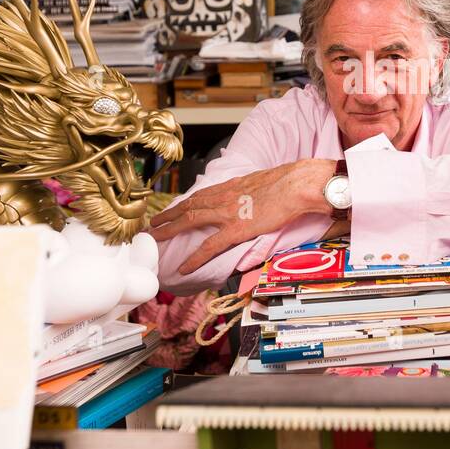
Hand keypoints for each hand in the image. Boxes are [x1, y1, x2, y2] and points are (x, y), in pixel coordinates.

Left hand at [148, 159, 336, 275]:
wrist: (296, 185)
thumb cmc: (287, 183)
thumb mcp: (263, 181)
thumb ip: (251, 190)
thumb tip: (252, 195)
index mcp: (231, 186)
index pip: (201, 194)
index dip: (185, 203)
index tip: (174, 208)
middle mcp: (224, 197)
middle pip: (188, 206)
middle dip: (168, 215)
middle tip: (153, 224)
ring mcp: (227, 213)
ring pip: (190, 221)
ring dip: (170, 229)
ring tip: (156, 239)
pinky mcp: (236, 229)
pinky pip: (210, 246)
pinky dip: (195, 257)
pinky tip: (185, 267)